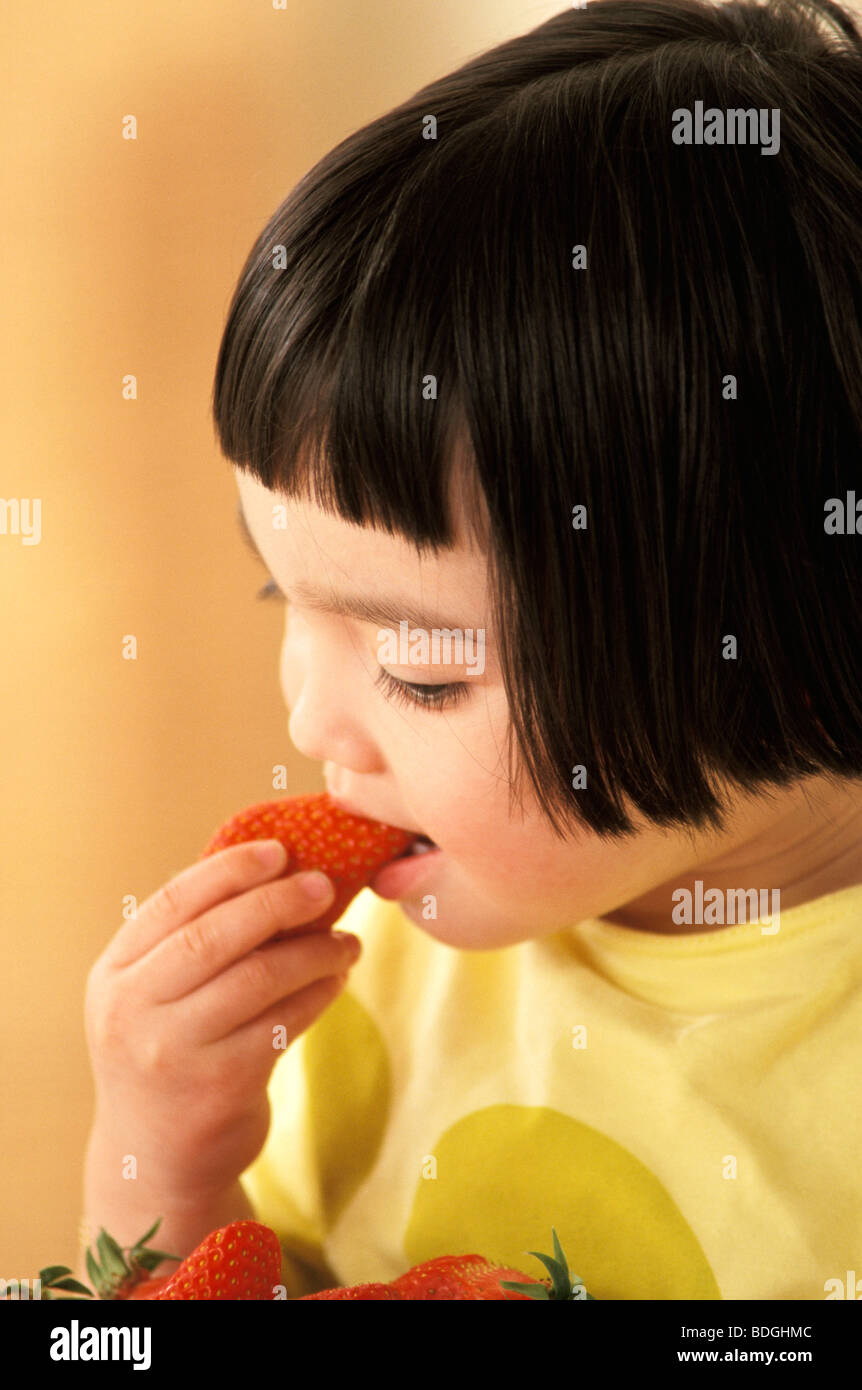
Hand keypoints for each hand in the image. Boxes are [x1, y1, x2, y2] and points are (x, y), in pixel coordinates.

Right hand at [83, 842, 360, 1201]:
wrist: (156, 1158)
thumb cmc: (170, 1053)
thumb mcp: (153, 997)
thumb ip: (190, 942)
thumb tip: (277, 872)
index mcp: (115, 974)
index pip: (173, 902)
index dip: (230, 870)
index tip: (279, 852)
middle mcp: (133, 1010)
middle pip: (215, 935)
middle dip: (278, 902)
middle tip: (324, 887)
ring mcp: (173, 1050)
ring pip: (258, 977)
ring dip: (313, 951)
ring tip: (346, 941)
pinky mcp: (220, 1085)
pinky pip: (282, 1021)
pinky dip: (318, 993)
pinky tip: (337, 978)